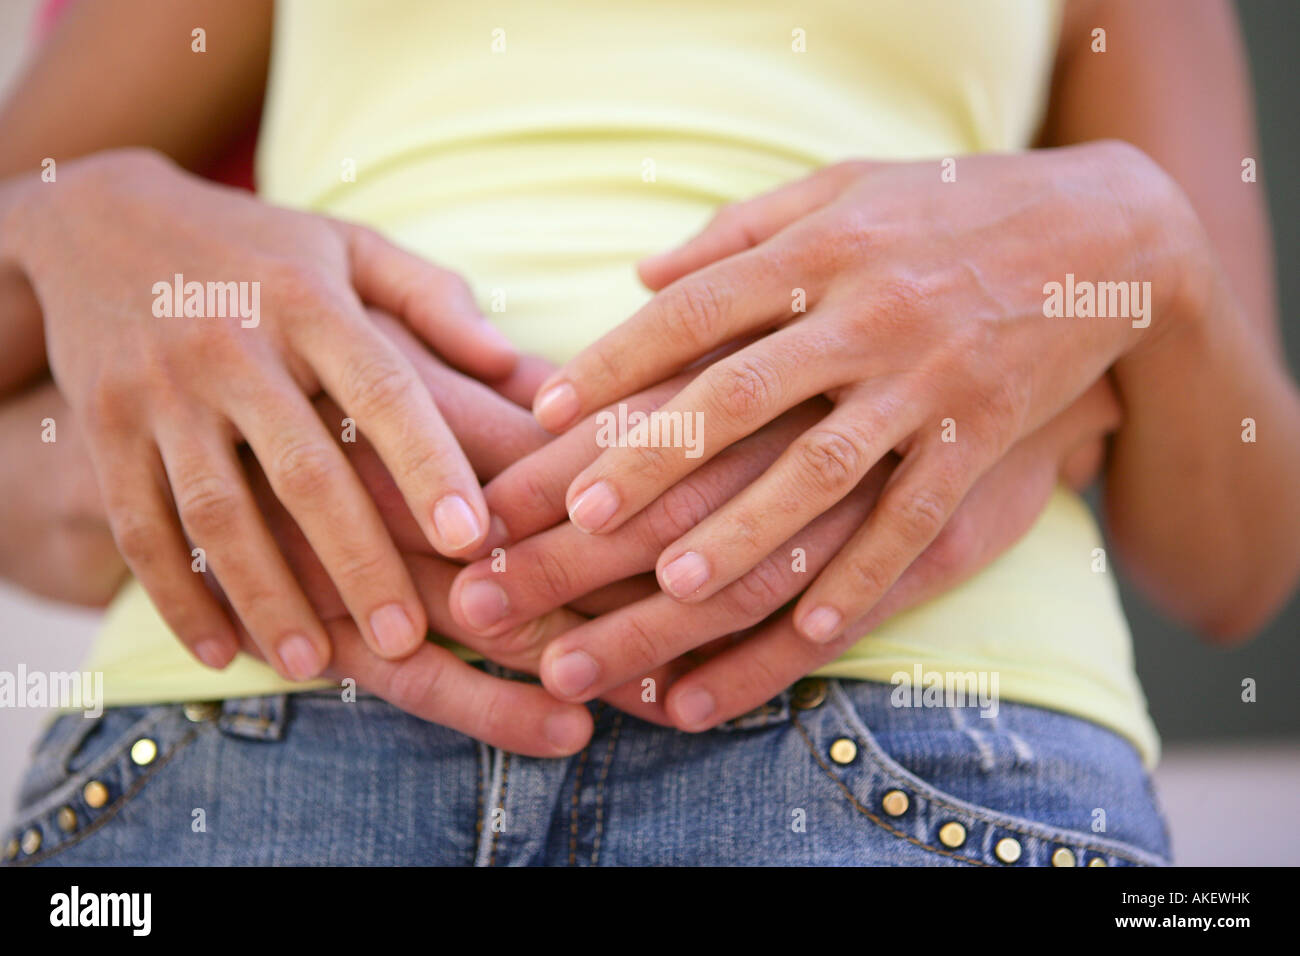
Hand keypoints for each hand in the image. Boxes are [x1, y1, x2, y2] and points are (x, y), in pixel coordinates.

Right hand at [4, 148, 518, 678]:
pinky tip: (224, 651)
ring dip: (266, 594)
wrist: (98, 219)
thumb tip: (513, 365)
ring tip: (315, 662)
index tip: (473, 536)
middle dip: (357, 559)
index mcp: (310, 302)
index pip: (380, 389)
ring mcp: (159, 391)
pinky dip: (179, 596)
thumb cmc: (259, 247)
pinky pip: (138, 527)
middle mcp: (232, 346)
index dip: (428, 464)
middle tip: (406, 638)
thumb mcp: (348, 247)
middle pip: (303, 470)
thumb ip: (432, 298)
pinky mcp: (103, 427)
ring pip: (217, 511)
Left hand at [529, 142, 1186, 643]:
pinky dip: (865, 573)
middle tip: (574, 521)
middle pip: (736, 397)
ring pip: (819, 471)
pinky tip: (811, 625)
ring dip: (742, 533)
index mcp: (816, 251)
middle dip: (650, 461)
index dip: (614, 364)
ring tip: (669, 587)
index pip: (693, 313)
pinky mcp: (980, 435)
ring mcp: (924, 381)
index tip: (542, 414)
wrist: (1106, 233)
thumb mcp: (843, 190)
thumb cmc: (948, 211)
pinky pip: (916, 516)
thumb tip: (639, 275)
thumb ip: (739, 231)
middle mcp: (863, 315)